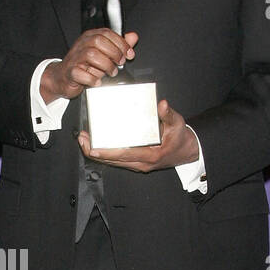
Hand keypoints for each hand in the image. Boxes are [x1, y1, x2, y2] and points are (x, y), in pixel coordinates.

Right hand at [40, 30, 138, 103]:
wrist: (63, 78)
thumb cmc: (84, 66)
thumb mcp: (104, 54)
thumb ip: (119, 45)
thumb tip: (132, 37)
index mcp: (90, 37)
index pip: (107, 33)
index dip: (121, 43)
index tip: (129, 54)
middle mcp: (81, 45)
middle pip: (98, 41)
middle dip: (114, 52)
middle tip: (120, 63)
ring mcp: (75, 58)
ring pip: (91, 55)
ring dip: (106, 65)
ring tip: (111, 72)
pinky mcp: (70, 72)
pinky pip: (81, 73)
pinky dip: (92, 79)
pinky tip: (98, 81)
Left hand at [78, 99, 199, 172]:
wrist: (187, 152)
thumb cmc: (180, 138)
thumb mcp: (177, 124)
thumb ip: (168, 114)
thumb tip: (162, 104)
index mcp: (150, 155)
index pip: (123, 155)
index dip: (106, 152)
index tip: (92, 147)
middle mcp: (141, 163)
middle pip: (112, 161)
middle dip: (94, 151)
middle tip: (81, 139)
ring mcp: (137, 165)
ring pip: (112, 162)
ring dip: (96, 152)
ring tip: (83, 140)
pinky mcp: (135, 163)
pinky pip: (116, 161)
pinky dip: (104, 153)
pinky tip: (95, 144)